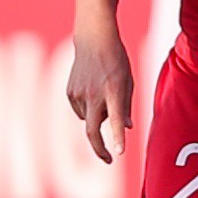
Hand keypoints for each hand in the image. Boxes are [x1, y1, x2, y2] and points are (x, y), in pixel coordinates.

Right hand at [67, 32, 133, 161]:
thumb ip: (126, 106)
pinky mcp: (70, 93)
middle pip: (93, 131)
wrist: (93, 39)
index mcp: (114, 90)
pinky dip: (88, 109)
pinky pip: (81, 111)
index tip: (118, 153)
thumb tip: (126, 128)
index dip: (117, 137)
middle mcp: (94, 94)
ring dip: (98, 117)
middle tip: (108, 159)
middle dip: (100, 149)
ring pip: (89, 119)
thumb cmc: (116, 60)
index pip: (115, 118)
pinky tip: (93, 91)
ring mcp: (79, 94)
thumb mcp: (128, 80)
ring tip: (104, 94)